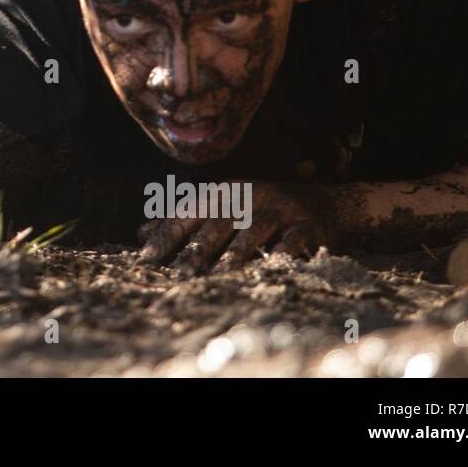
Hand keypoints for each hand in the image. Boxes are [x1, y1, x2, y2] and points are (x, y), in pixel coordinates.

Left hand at [136, 182, 332, 275]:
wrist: (327, 203)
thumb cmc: (263, 209)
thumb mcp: (223, 207)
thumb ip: (184, 219)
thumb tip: (140, 233)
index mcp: (225, 192)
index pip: (189, 211)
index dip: (167, 232)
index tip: (146, 256)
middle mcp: (250, 196)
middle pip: (218, 222)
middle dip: (197, 248)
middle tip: (179, 272)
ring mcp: (280, 209)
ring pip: (253, 231)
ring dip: (236, 253)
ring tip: (219, 275)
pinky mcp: (307, 226)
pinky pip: (292, 241)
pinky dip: (282, 255)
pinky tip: (269, 269)